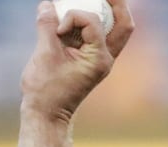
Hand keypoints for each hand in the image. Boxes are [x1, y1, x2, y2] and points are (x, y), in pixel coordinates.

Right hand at [19, 0, 134, 121]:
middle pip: (123, 23)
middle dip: (115, 3)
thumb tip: (48, 4)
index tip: (58, 30)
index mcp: (99, 58)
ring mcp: (99, 58)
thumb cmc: (46, 90)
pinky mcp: (89, 58)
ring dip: (102, 10)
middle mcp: (104, 57)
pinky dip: (86, 21)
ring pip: (113, 27)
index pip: (94, 22)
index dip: (73, 16)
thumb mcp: (44, 54)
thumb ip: (47, 26)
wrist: (47, 114)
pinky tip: (71, 13)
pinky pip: (95, 34)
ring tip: (89, 0)